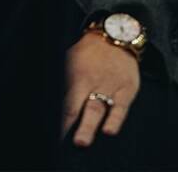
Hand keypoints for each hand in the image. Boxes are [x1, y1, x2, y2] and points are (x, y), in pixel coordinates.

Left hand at [61, 31, 140, 147]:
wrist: (116, 35)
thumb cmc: (89, 51)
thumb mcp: (71, 59)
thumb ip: (64, 79)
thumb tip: (49, 96)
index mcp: (77, 76)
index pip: (66, 102)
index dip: (61, 119)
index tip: (54, 135)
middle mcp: (93, 83)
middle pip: (80, 107)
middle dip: (72, 125)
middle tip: (67, 140)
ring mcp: (110, 87)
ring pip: (98, 109)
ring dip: (89, 126)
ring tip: (82, 141)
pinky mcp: (127, 90)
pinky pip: (121, 108)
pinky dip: (115, 120)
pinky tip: (109, 131)